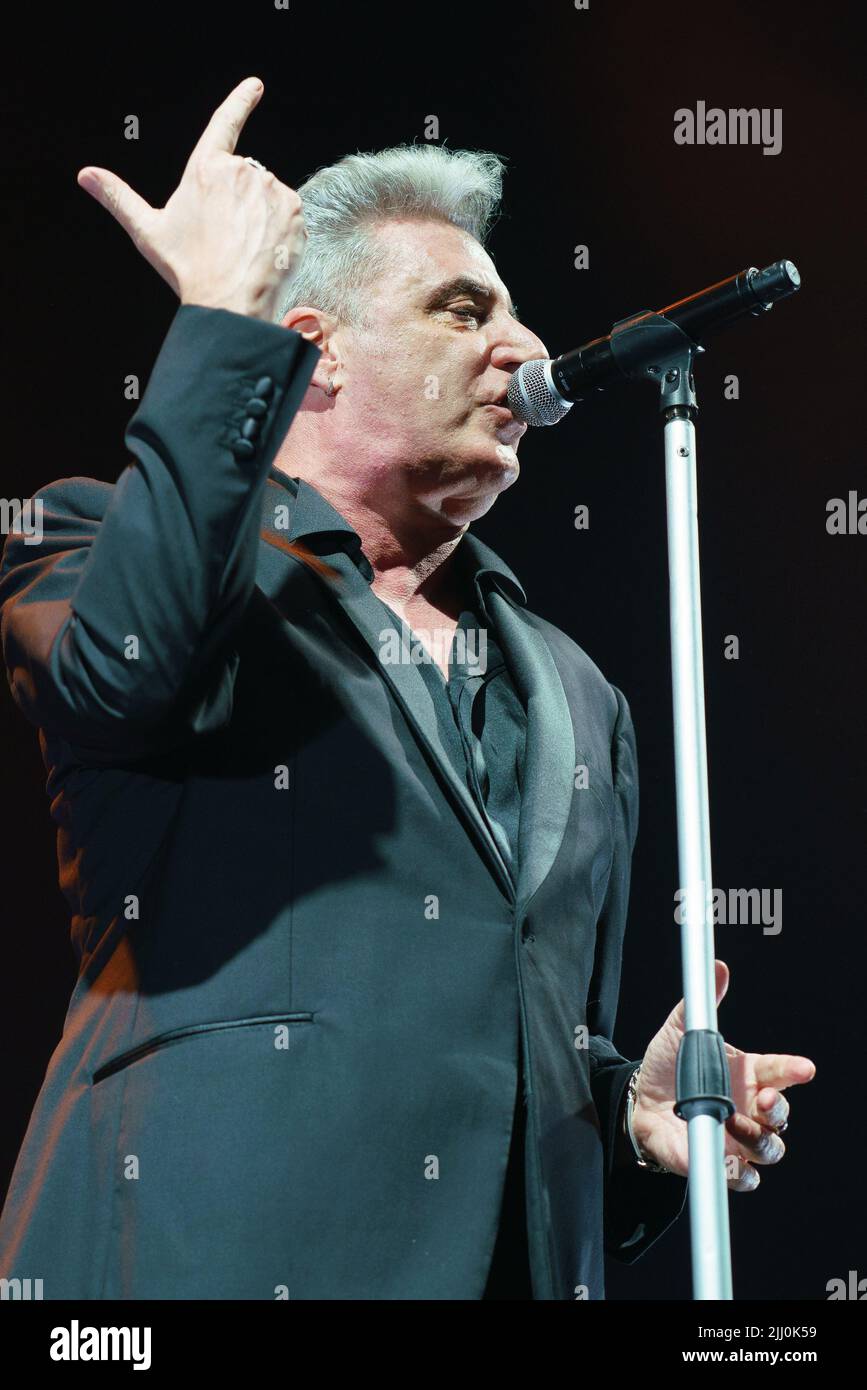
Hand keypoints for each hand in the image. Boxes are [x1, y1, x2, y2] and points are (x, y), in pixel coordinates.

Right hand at [76, 77, 306, 320]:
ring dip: (260, 216)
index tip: (255, 86)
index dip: (241, 101)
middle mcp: (240, 172)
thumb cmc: (187, 269)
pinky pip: (290, 215)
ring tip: (243, 249)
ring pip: (268, 197)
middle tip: (225, 239)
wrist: (229, 302)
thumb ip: (119, 198)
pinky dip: (280, 230)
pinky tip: (264, 251)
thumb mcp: (148, 232)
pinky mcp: (295, 210)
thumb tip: (85, 175)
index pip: (225, 123)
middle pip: (245, 179)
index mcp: (205, 169)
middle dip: (238, 202)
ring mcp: (271, 189)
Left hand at [630, 960, 815, 1189]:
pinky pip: (745, 1178)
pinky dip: (742, 1174)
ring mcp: (739, 1139)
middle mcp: (751, 1108)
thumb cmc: (670, 1066)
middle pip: (782, 1116)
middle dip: (780, 1109)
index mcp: (750, 1074)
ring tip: (733, 1123)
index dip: (794, 1070)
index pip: (781, 1072)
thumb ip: (700, 1006)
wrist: (641, 1102)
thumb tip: (718, 967)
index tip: (804, 1068)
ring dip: (758, 1139)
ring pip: (770, 1149)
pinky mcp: (722, 1163)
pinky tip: (730, 1160)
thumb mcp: (680, 1032)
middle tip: (764, 1100)